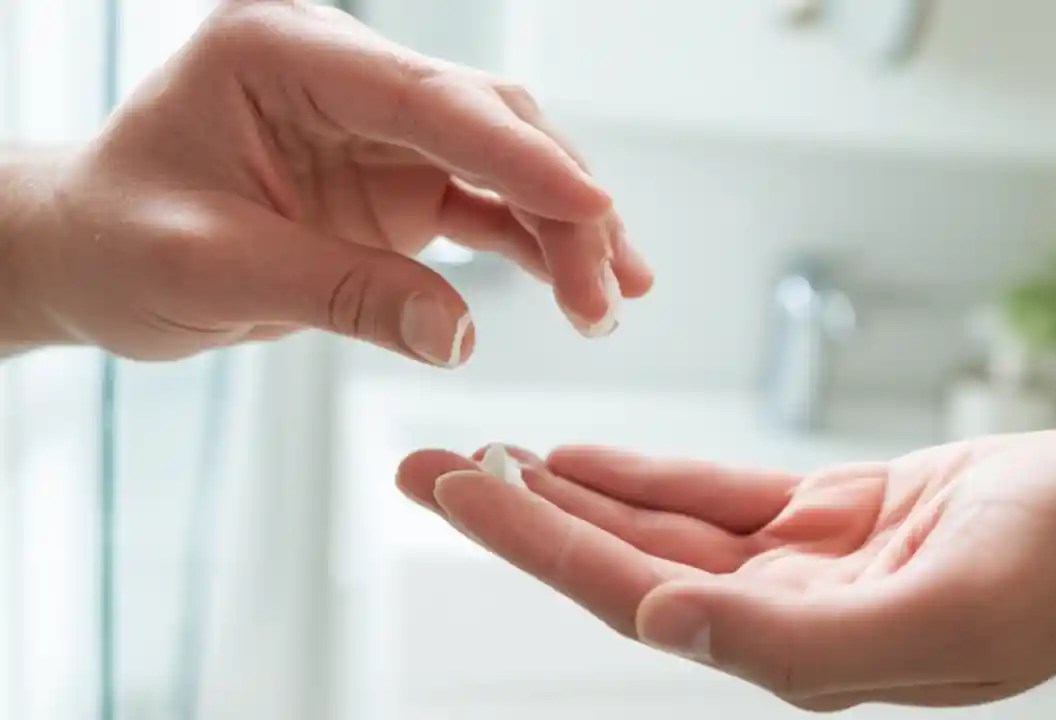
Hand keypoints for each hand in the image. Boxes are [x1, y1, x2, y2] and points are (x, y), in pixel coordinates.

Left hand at [6, 1, 649, 361]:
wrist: (92, 253)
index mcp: (282, 54)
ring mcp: (378, 124)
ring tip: (612, 300)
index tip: (596, 210)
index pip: (426, 99)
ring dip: (564, 227)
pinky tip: (581, 285)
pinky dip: (535, 243)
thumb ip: (338, 294)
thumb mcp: (207, 270)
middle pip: (488, 122)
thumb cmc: (119, 244)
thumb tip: (459, 336)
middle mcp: (344, 73)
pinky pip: (486, 202)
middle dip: (560, 206)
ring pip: (504, 160)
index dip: (519, 156)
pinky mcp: (398, 176)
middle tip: (608, 292)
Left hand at [397, 430, 1055, 711]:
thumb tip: (671, 626)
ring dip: (567, 488)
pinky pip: (712, 492)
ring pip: (655, 522)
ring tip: (482, 453)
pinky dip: (645, 472)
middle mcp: (777, 614)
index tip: (458, 485)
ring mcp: (798, 565)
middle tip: (428, 464)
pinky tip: (582, 454)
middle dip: (518, 512)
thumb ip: (804, 641)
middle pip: (620, 558)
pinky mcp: (827, 517)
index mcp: (795, 651)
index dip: (537, 542)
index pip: (633, 595)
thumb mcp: (951, 610)